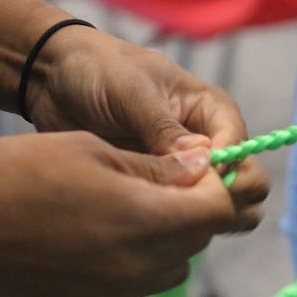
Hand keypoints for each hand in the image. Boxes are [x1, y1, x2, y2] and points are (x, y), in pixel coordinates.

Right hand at [0, 132, 236, 296]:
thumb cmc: (22, 172)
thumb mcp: (94, 150)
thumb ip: (156, 166)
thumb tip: (203, 168)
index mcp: (147, 220)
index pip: (218, 211)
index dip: (213, 186)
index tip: (192, 169)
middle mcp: (138, 267)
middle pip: (196, 242)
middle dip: (189, 212)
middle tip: (152, 183)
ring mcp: (112, 295)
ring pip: (167, 270)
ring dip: (161, 242)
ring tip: (118, 211)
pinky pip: (128, 287)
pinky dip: (126, 264)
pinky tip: (85, 238)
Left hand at [27, 28, 268, 230]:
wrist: (53, 79)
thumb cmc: (99, 70)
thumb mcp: (133, 92)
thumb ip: (165, 127)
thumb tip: (203, 160)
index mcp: (211, 110)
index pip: (242, 149)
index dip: (227, 173)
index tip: (196, 185)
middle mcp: (206, 142)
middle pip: (243, 182)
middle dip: (226, 199)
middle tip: (187, 207)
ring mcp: (182, 170)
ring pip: (218, 206)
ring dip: (204, 217)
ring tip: (167, 218)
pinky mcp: (158, 189)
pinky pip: (180, 215)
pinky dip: (176, 225)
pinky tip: (150, 226)